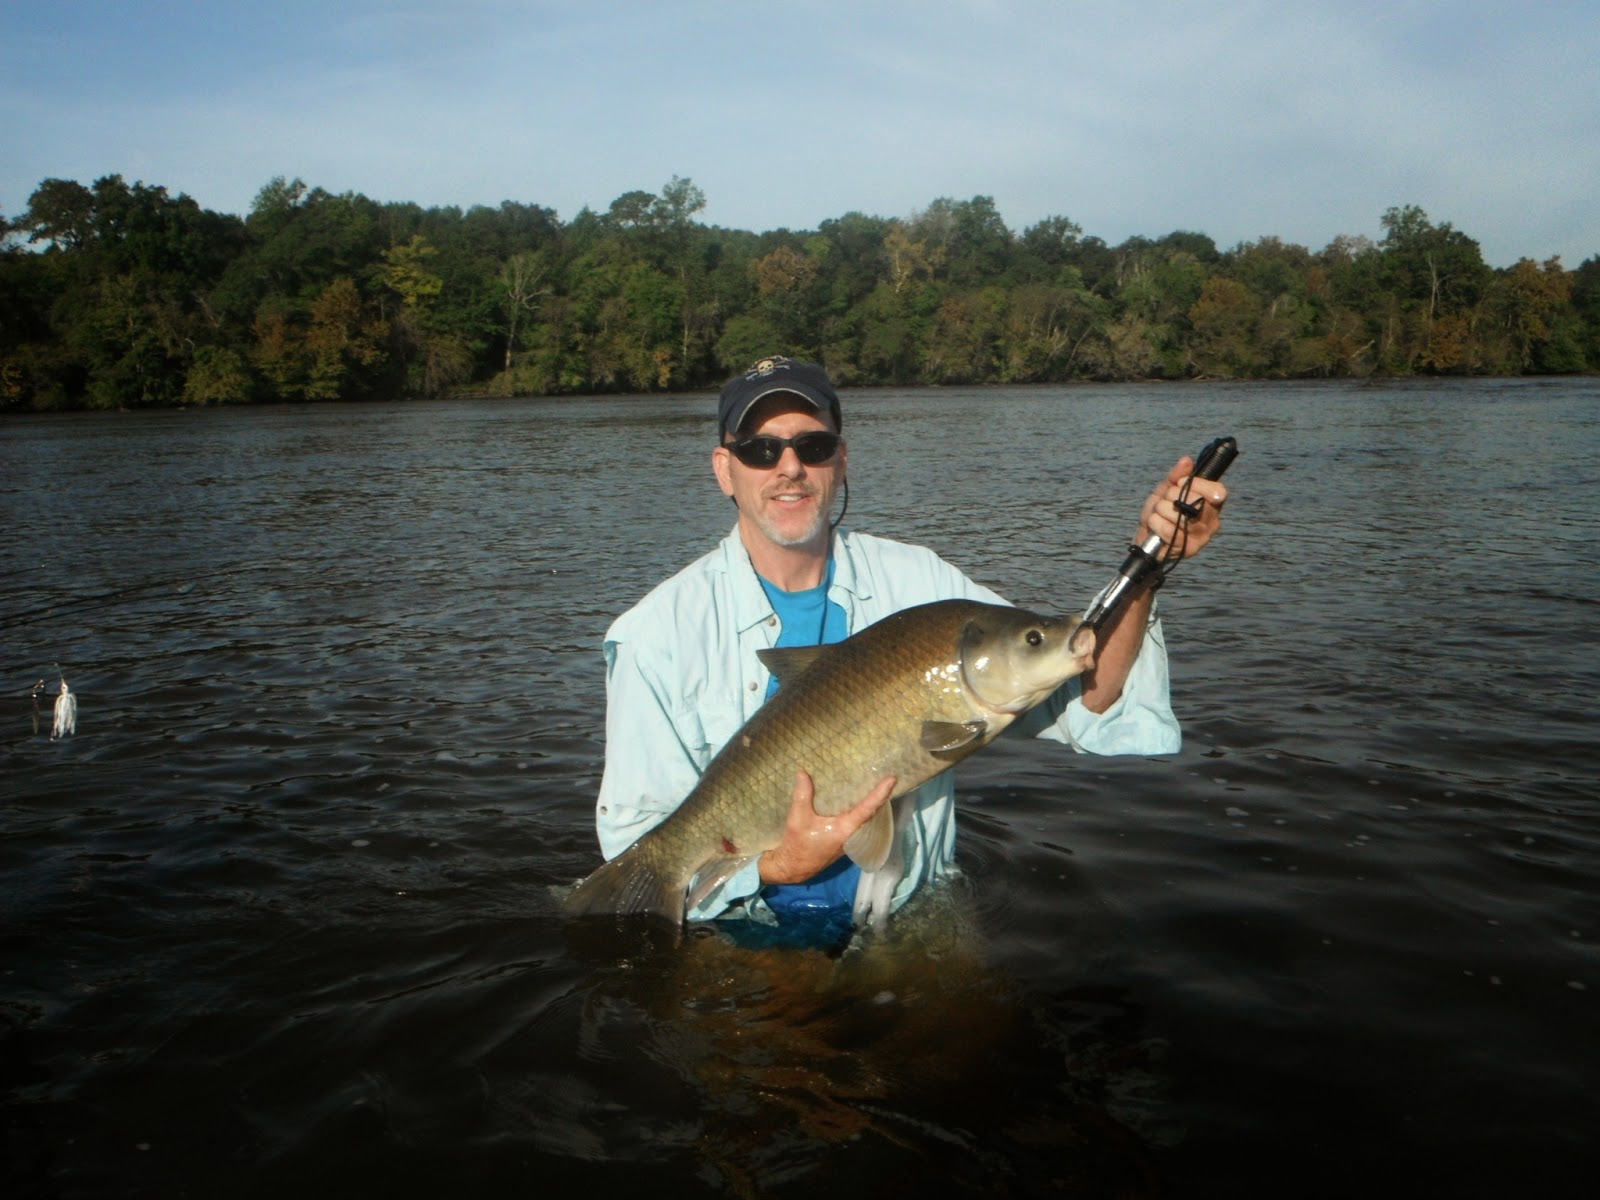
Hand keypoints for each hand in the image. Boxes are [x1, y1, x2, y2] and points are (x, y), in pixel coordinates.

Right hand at [759, 771, 896, 884]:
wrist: (793, 867)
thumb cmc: (798, 845)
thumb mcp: (797, 818)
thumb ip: (802, 795)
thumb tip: (803, 773)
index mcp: (845, 828)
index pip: (867, 808)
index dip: (880, 794)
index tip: (892, 780)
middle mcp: (851, 834)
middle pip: (870, 812)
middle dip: (879, 795)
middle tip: (885, 775)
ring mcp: (848, 837)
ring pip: (864, 816)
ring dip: (870, 801)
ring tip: (873, 781)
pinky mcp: (842, 838)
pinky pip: (855, 819)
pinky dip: (858, 807)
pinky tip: (853, 796)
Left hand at [1137, 455, 1228, 561]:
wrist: (1146, 537)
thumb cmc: (1160, 512)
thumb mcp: (1165, 489)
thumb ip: (1176, 475)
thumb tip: (1187, 461)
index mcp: (1211, 504)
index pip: (1218, 492)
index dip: (1198, 484)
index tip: (1180, 482)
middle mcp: (1211, 522)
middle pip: (1197, 502)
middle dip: (1172, 496)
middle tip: (1165, 500)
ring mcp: (1202, 537)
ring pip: (1180, 515)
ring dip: (1161, 509)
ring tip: (1159, 513)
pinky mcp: (1189, 549)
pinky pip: (1168, 529)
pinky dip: (1155, 522)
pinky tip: (1155, 525)